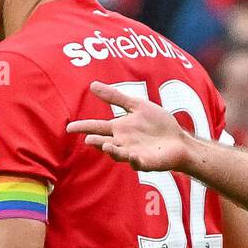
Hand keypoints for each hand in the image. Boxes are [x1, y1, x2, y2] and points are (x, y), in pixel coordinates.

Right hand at [66, 81, 191, 171]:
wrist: (179, 140)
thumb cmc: (158, 124)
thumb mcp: (136, 106)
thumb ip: (115, 97)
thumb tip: (92, 84)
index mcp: (119, 129)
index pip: (97, 127)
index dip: (83, 127)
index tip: (69, 128)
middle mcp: (122, 142)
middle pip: (105, 143)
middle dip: (97, 142)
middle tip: (89, 139)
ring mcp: (133, 153)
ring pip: (118, 154)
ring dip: (112, 151)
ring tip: (106, 146)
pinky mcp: (146, 163)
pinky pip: (138, 163)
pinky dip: (134, 160)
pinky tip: (133, 156)